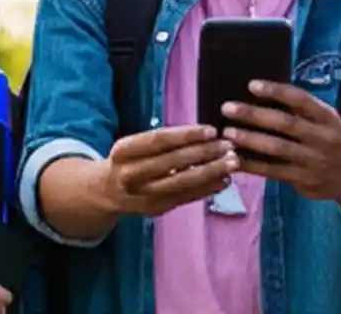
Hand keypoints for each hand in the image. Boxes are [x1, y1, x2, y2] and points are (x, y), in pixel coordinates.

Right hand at [97, 124, 238, 216]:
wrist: (107, 192)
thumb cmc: (131, 159)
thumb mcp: (137, 144)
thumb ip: (165, 140)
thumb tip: (207, 133)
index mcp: (123, 151)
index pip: (158, 140)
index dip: (186, 135)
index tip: (212, 130)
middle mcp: (129, 175)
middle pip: (172, 163)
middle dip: (204, 153)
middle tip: (230, 146)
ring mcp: (142, 196)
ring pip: (181, 183)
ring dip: (210, 172)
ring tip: (233, 163)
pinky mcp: (155, 209)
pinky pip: (185, 198)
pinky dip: (207, 189)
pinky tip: (225, 180)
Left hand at [220, 80, 340, 200]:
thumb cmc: (332, 139)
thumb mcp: (326, 119)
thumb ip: (301, 109)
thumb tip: (262, 94)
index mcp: (325, 116)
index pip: (300, 99)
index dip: (276, 91)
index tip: (251, 85)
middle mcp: (321, 137)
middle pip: (285, 123)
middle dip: (254, 115)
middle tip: (227, 108)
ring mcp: (313, 160)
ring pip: (277, 148)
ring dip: (250, 140)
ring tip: (227, 133)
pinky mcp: (304, 180)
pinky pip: (274, 171)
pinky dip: (252, 165)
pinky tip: (234, 159)